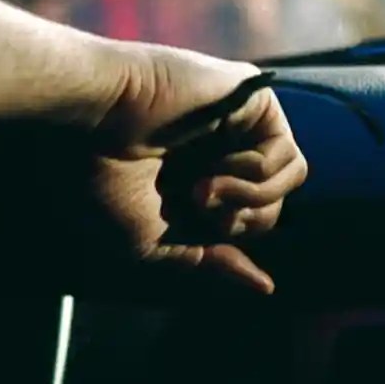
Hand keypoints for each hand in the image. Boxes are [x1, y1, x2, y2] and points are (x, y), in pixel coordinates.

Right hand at [90, 42, 307, 295]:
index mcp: (201, 175)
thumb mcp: (151, 241)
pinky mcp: (253, 96)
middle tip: (192, 199)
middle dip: (237, 218)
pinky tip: (216, 164)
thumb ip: (207, 262)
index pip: (250, 220)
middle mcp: (225, 147)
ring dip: (246, 197)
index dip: (228, 231)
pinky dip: (254, 173)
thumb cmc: (105, 176)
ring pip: (290, 178)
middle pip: (275, 203)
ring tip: (201, 186)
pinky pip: (286, 153)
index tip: (186, 214)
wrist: (93, 121)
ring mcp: (242, 120)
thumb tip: (266, 288)